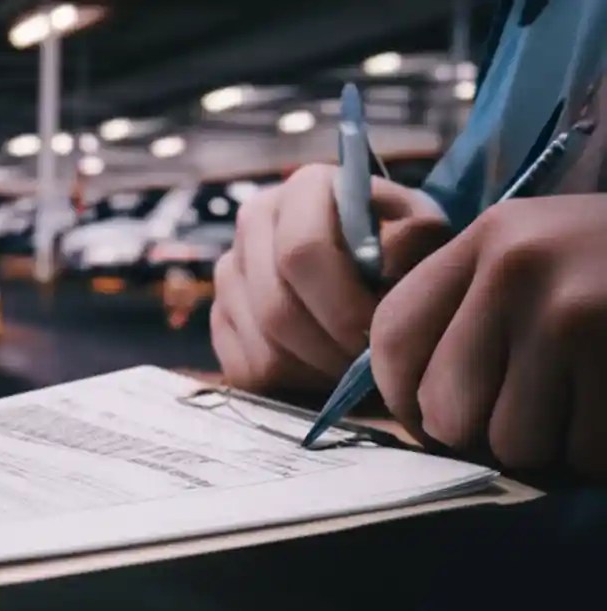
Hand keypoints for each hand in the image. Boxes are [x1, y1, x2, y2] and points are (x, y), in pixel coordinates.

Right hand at [211, 164, 451, 392]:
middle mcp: (254, 221)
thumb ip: (418, 239)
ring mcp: (230, 272)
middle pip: (276, 308)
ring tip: (354, 368)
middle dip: (330, 348)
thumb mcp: (428, 234)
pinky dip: (291, 384)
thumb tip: (391, 252)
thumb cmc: (406, 252)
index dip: (342, 305)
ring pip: (263, 346)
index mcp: (304, 189)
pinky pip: (247, 370)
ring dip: (316, 371)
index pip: (302, 251)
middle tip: (370, 367)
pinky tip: (324, 370)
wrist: (377, 272)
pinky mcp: (220, 318)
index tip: (378, 336)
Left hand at [371, 194, 606, 480]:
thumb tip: (408, 402)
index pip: (392, 340)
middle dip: (486, 434)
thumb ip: (467, 307)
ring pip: (515, 443)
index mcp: (489, 239)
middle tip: (533, 414)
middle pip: (447, 410)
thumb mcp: (543, 256)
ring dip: (554, 448)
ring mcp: (577, 312)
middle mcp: (521, 266)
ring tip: (588, 402)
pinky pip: (584, 454)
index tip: (435, 416)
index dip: (403, 398)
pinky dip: (601, 453)